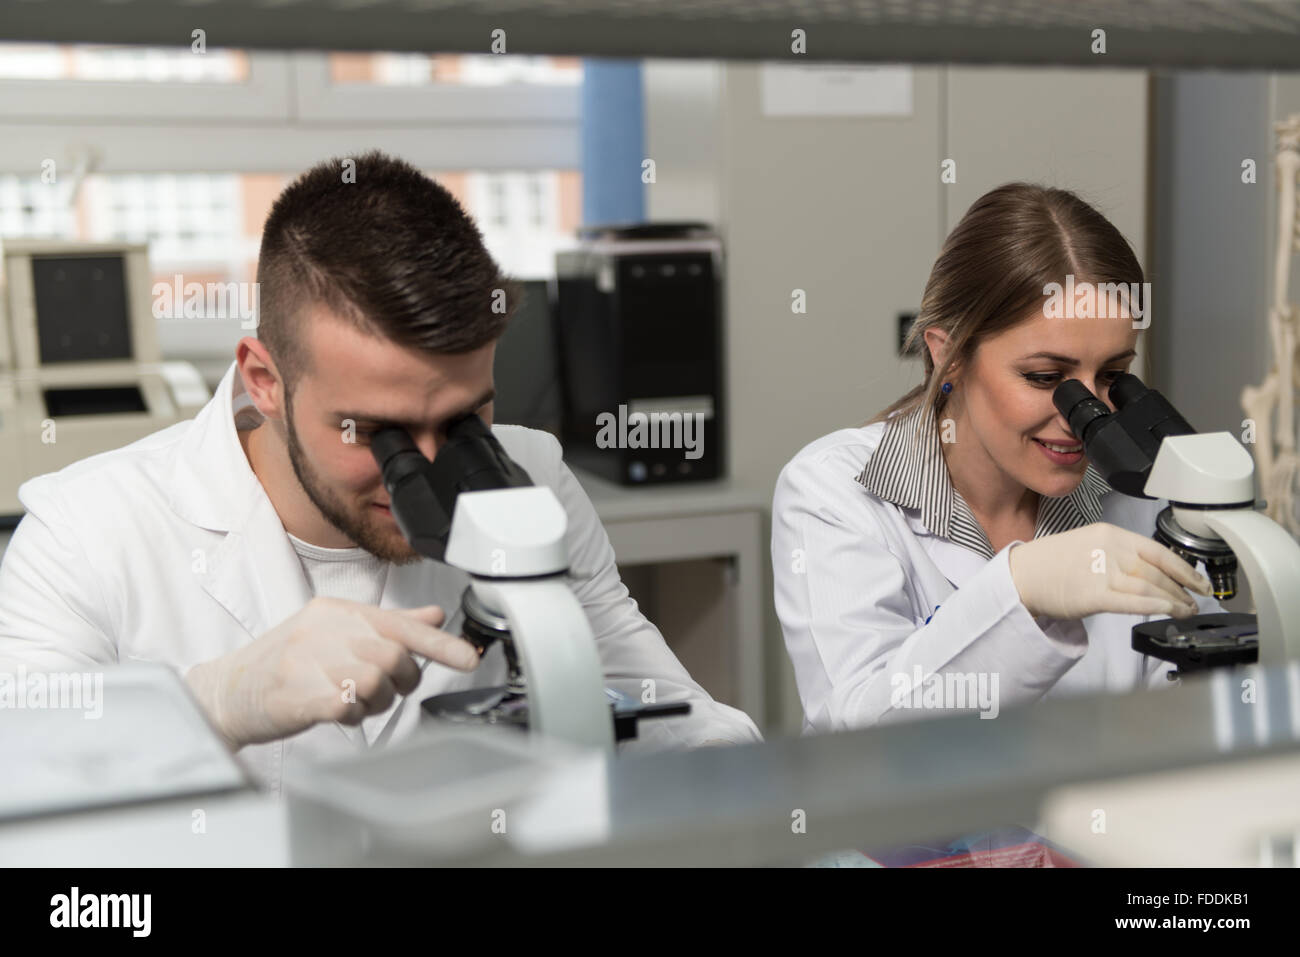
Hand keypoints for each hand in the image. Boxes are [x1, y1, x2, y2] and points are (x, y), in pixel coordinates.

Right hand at [184, 597, 479, 749]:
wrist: (226, 692)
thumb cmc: (284, 663)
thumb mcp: (334, 632)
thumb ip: (388, 623)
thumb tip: (434, 613)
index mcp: (336, 612)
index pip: (400, 623)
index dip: (440, 643)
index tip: (469, 658)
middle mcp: (324, 631)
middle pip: (395, 655)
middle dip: (401, 681)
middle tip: (384, 690)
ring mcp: (309, 662)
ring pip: (377, 682)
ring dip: (376, 701)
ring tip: (354, 701)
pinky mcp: (298, 696)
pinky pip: (350, 707)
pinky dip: (352, 715)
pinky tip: (337, 711)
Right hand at [1008, 522, 1211, 619]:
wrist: (1021, 575)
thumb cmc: (1050, 563)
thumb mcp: (1088, 544)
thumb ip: (1118, 553)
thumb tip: (1149, 572)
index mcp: (1109, 533)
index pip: (1158, 550)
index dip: (1184, 568)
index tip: (1199, 581)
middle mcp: (1109, 549)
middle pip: (1157, 571)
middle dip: (1182, 589)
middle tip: (1195, 601)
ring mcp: (1101, 572)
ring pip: (1150, 586)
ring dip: (1174, 601)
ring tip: (1185, 611)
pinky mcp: (1093, 595)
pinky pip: (1132, 601)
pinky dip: (1155, 606)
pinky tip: (1168, 611)